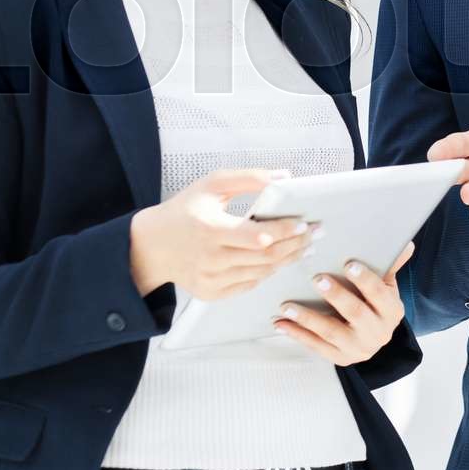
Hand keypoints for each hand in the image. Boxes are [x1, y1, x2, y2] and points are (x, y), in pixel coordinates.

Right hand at [129, 167, 313, 301]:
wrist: (152, 246)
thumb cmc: (185, 210)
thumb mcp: (211, 184)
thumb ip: (248, 178)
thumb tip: (285, 177)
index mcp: (210, 230)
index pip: (257, 235)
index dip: (285, 230)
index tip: (305, 223)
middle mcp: (211, 259)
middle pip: (265, 256)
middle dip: (296, 245)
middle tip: (316, 233)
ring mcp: (212, 280)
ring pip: (262, 272)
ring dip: (287, 259)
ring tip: (305, 245)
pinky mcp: (212, 293)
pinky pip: (250, 283)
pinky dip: (268, 271)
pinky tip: (282, 259)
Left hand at [272, 242, 414, 364]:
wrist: (374, 336)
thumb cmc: (376, 303)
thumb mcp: (386, 285)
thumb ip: (389, 265)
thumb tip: (405, 243)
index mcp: (392, 311)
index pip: (379, 293)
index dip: (365, 279)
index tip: (349, 264)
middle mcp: (378, 333)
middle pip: (356, 313)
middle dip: (336, 296)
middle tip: (317, 278)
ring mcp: (359, 349)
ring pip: (332, 333)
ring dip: (307, 319)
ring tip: (287, 306)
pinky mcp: (341, 359)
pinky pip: (316, 346)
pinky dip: (297, 334)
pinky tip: (281, 323)